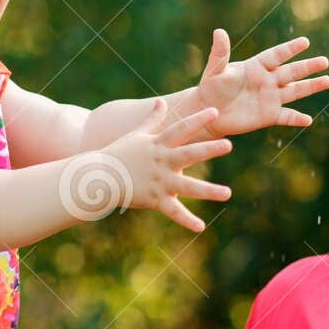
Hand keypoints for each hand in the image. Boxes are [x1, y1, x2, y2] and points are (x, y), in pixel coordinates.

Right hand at [104, 100, 234, 231]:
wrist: (100, 177)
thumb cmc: (119, 153)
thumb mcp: (137, 134)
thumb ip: (152, 119)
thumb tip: (161, 101)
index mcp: (159, 145)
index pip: (181, 129)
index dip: (197, 120)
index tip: (215, 112)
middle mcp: (162, 162)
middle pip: (188, 154)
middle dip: (208, 150)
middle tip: (228, 145)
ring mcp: (160, 182)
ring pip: (187, 186)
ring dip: (208, 191)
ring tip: (227, 193)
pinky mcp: (155, 199)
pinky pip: (174, 212)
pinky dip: (187, 220)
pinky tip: (201, 226)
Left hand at [193, 29, 328, 136]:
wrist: (209, 111)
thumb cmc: (211, 87)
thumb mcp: (215, 70)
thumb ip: (220, 53)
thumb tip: (219, 31)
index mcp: (256, 66)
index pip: (277, 55)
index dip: (290, 49)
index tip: (305, 42)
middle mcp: (267, 80)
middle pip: (291, 72)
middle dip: (308, 67)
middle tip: (325, 61)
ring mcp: (270, 98)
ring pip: (295, 91)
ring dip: (311, 87)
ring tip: (328, 81)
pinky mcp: (268, 115)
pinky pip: (286, 116)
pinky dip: (297, 119)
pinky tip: (309, 120)